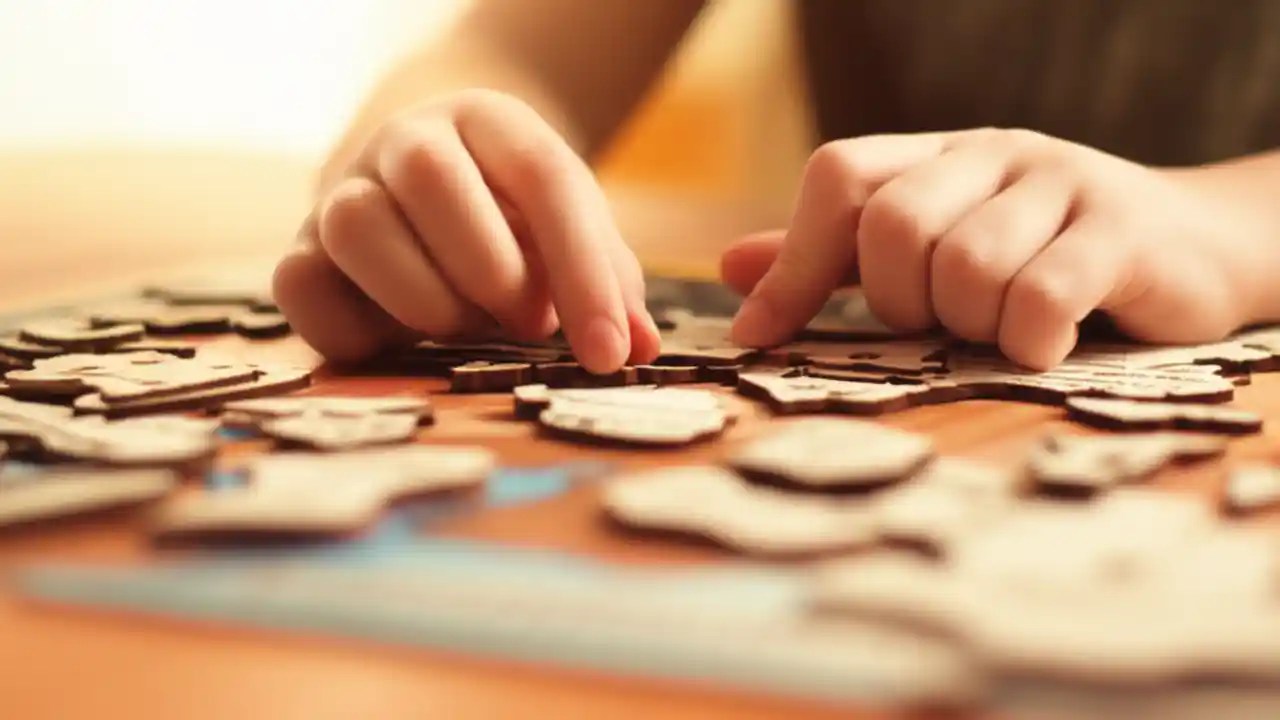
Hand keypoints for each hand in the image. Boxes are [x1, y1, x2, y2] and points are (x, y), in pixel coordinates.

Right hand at [273, 89, 660, 371]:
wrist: (422, 183)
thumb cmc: (511, 218)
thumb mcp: (569, 232)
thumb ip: (607, 283)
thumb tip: (639, 348)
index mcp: (489, 122)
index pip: (542, 176)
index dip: (581, 272)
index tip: (610, 352)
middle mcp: (406, 141)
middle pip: (429, 174)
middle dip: (491, 269)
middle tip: (530, 326)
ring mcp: (342, 189)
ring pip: (354, 222)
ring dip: (423, 298)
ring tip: (463, 327)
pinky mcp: (300, 249)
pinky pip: (299, 285)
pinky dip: (354, 329)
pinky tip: (400, 343)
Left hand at [725, 128, 1267, 368]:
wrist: (1193, 248)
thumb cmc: (1041, 258)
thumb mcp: (930, 249)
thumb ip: (833, 261)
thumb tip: (728, 271)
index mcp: (937, 158)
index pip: (840, 177)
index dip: (793, 263)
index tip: (759, 338)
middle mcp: (993, 156)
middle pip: (894, 224)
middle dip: (899, 301)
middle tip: (939, 324)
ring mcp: (1061, 186)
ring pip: (966, 266)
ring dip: (971, 325)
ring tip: (1001, 331)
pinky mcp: (1121, 234)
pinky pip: (1042, 294)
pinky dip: (1028, 340)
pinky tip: (1042, 348)